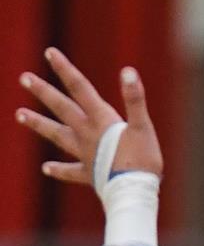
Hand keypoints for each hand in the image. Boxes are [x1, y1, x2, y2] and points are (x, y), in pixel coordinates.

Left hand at [16, 49, 162, 187]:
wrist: (134, 192)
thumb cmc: (142, 160)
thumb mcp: (143, 126)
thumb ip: (134, 99)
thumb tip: (128, 71)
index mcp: (101, 120)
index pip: (80, 88)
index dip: (65, 70)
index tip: (50, 53)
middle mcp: (87, 134)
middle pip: (62, 108)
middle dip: (43, 92)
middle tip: (24, 78)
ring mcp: (85, 154)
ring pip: (57, 136)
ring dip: (38, 124)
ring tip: (19, 115)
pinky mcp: (89, 174)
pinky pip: (70, 171)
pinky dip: (59, 170)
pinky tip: (46, 168)